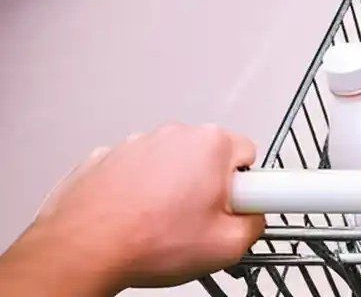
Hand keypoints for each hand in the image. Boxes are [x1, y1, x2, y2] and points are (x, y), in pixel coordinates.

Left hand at [0, 124, 264, 295]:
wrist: (80, 251)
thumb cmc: (144, 243)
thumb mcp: (226, 247)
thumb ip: (254, 225)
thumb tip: (252, 220)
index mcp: (210, 145)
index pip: (248, 156)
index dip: (245, 188)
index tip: (236, 207)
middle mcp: (174, 135)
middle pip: (209, 158)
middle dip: (207, 187)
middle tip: (197, 222)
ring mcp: (137, 144)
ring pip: (171, 164)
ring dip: (172, 189)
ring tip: (159, 225)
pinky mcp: (107, 157)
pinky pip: (135, 172)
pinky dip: (137, 191)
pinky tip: (133, 218)